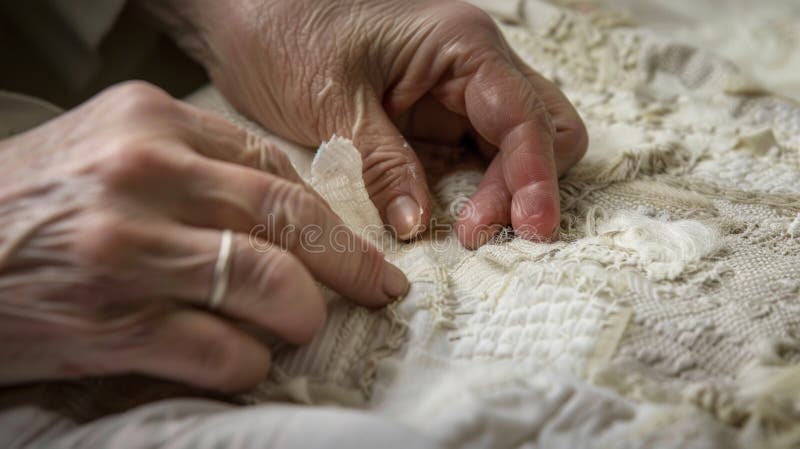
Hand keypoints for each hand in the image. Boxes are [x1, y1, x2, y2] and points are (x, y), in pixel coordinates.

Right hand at [0, 82, 407, 390]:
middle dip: (349, 261)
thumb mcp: (108, 152)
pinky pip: (222, 349)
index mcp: (150, 121)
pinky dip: (250, 363)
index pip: (273, 164)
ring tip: (303, 325)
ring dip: (304, 314)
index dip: (327, 212)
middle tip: (377, 288)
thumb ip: (192, 168)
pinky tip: (244, 362)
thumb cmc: (30, 205)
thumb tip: (285, 216)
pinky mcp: (114, 322)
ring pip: (270, 281)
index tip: (356, 243)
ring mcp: (129, 247)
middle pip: (288, 215)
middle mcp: (143, 174)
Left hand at [143, 0, 587, 246]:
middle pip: (540, 133)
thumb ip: (384, 166)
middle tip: (481, 234)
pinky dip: (467, 195)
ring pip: (511, 151)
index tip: (530, 230)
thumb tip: (421, 228)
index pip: (527, 116)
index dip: (535, 177)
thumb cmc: (283, 31)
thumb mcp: (333, 102)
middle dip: (523, 187)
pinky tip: (445, 222)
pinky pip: (467, 163)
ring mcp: (451, 98)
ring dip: (499, 196)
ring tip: (464, 236)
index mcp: (461, 46)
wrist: (241, 15)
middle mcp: (470, 69)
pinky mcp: (427, 124)